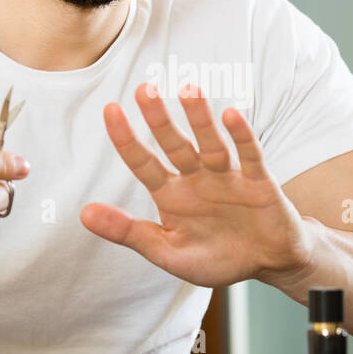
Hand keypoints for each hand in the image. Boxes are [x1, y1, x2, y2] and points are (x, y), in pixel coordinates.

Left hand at [80, 83, 315, 289]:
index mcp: (171, 194)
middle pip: (174, 144)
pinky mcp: (259, 182)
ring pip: (210, 143)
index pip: (143, 162)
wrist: (268, 263)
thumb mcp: (168, 252)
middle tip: (144, 90)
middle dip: (160, 119)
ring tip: (189, 90)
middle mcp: (196, 178)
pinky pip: (249, 155)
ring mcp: (227, 177)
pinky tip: (232, 115)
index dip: (126, 138)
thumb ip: (129, 233)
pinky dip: (241, 136)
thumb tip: (84, 214)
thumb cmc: (217, 258)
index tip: (110, 109)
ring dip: (200, 118)